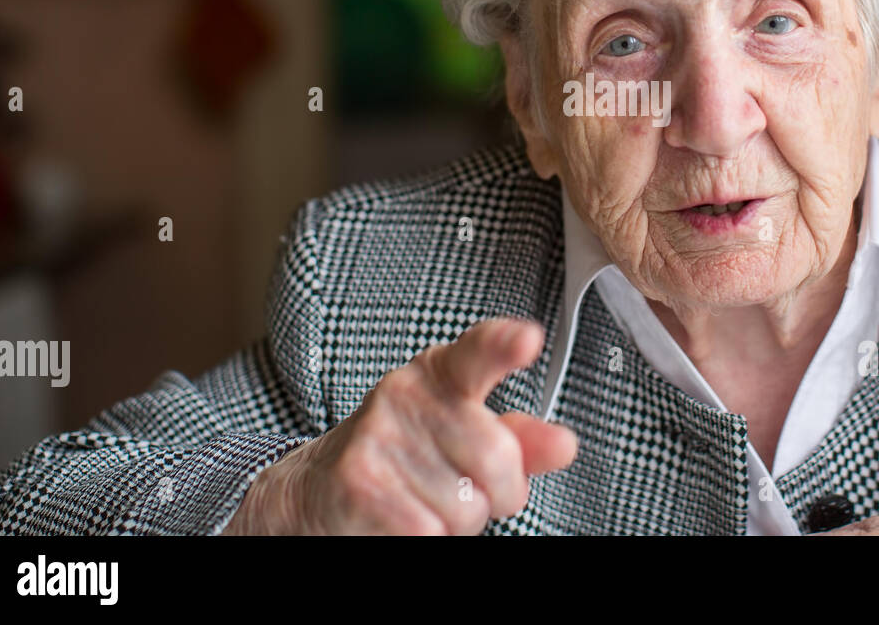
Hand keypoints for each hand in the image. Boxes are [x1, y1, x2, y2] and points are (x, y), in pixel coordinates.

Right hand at [222, 317, 576, 534]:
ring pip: (467, 506)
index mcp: (440, 374)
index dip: (503, 345)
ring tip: (422, 500)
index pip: (477, 352)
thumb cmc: (403, 458)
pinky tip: (402, 518)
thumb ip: (517, 438)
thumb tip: (564, 445)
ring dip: (457, 521)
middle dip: (496, 492)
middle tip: (465, 488)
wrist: (313, 490)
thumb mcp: (460, 432)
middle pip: (497, 457)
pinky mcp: (360, 485)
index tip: (527, 340)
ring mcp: (379, 439)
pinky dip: (428, 538)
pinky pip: (431, 532)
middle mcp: (406, 396)